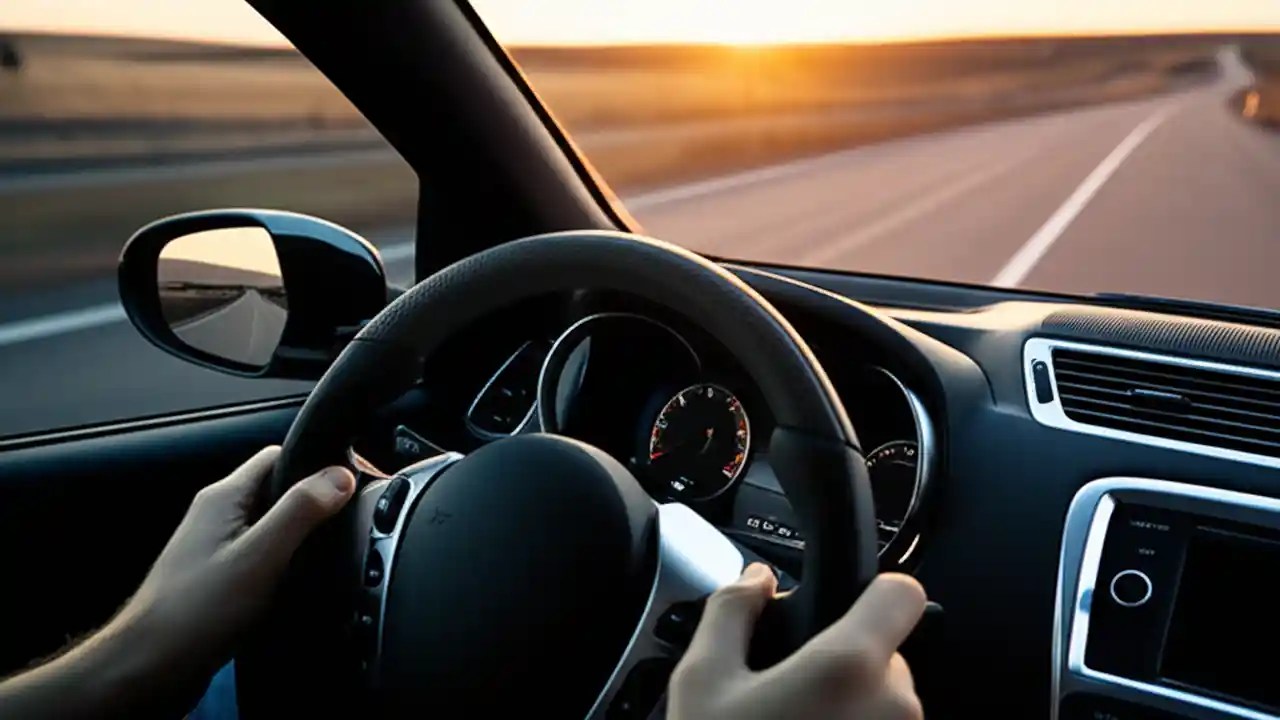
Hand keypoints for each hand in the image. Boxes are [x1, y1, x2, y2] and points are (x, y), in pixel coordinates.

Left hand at [0, 446, 355, 719]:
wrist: (152, 663)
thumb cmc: (196, 611)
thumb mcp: (260, 555)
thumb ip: (301, 511)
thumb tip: (339, 475)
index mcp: (224, 497)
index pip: (279, 456)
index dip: (317, 465)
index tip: (349, 485)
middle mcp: (216, 514)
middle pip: (277, 490)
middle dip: (311, 504)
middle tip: (337, 527)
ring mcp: (214, 545)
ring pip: (269, 524)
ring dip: (296, 537)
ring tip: (314, 558)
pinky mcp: (216, 574)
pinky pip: (259, 553)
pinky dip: (281, 562)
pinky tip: (290, 584)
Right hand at [668, 564, 926, 719]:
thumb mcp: (702, 684)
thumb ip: (730, 613)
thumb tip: (752, 579)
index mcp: (850, 667)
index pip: (901, 593)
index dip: (873, 589)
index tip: (844, 603)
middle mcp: (896, 707)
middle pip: (880, 652)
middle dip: (838, 661)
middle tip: (785, 689)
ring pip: (880, 701)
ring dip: (845, 705)